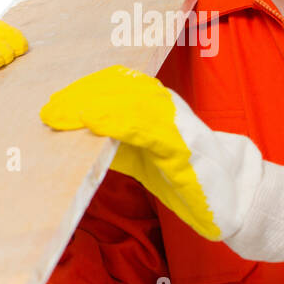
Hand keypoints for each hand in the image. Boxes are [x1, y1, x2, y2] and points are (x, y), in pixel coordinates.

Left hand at [39, 64, 283, 261]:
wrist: (234, 198)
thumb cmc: (186, 176)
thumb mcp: (143, 158)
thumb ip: (115, 146)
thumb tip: (74, 139)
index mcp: (157, 107)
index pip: (115, 85)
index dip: (83, 90)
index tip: (54, 104)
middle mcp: (167, 107)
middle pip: (118, 87)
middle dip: (80, 96)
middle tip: (49, 111)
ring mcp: (177, 124)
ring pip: (131, 101)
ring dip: (93, 105)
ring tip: (63, 116)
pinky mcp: (184, 148)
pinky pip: (149, 128)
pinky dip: (120, 122)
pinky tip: (97, 125)